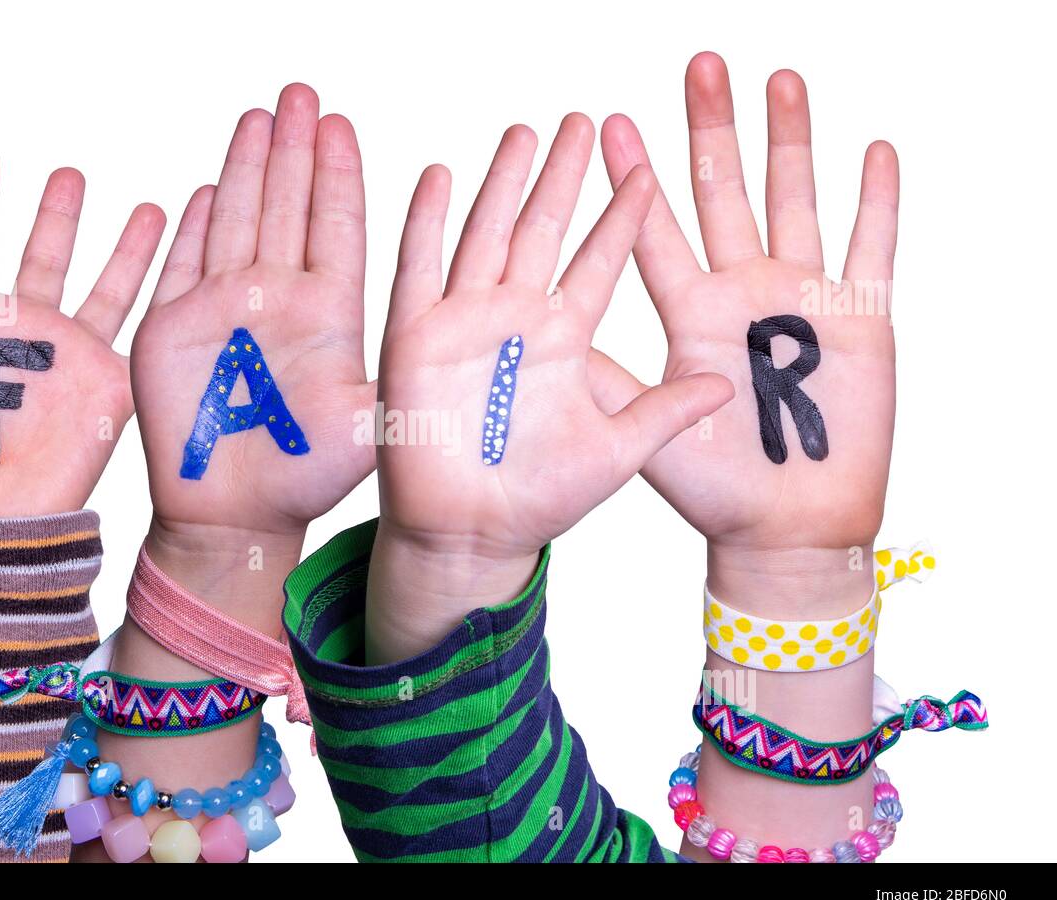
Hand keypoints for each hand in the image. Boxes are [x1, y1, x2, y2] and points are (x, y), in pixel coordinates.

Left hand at [0, 151, 164, 520]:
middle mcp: (25, 334)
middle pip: (45, 256)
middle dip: (58, 214)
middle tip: (69, 173)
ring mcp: (71, 357)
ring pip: (104, 286)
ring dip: (125, 248)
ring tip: (153, 208)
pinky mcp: (109, 385)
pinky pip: (140, 333)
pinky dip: (163, 299)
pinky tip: (183, 268)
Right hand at [131, 84, 373, 554]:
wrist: (236, 514)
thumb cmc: (304, 477)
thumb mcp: (367, 431)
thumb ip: (397, 389)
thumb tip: (447, 355)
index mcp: (329, 314)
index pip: (334, 226)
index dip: (336, 175)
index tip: (341, 125)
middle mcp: (279, 300)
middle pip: (287, 207)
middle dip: (294, 149)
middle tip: (303, 94)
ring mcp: (224, 309)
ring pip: (239, 220)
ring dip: (248, 168)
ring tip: (260, 117)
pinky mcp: (173, 328)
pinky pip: (183, 264)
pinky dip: (192, 226)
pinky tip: (208, 188)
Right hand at [368, 115, 733, 660]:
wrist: (473, 534)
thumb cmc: (540, 499)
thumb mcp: (619, 451)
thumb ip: (666, 411)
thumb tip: (726, 385)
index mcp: (565, 339)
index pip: (596, 262)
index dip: (620, 218)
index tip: (648, 173)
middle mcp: (517, 319)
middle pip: (542, 231)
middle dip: (562, 178)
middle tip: (583, 122)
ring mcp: (465, 323)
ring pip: (486, 235)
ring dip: (503, 185)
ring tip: (526, 134)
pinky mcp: (416, 338)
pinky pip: (420, 269)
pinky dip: (426, 224)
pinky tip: (441, 176)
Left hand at [599, 54, 898, 612]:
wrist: (786, 531)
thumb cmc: (715, 493)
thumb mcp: (642, 438)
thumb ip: (605, 385)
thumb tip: (542, 338)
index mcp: (688, 317)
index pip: (652, 236)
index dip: (631, 183)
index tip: (607, 126)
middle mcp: (742, 296)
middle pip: (723, 195)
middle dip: (710, 131)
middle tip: (699, 65)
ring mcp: (801, 301)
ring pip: (794, 201)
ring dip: (788, 141)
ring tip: (777, 80)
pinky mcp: (862, 320)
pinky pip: (874, 248)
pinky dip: (877, 202)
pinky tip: (873, 151)